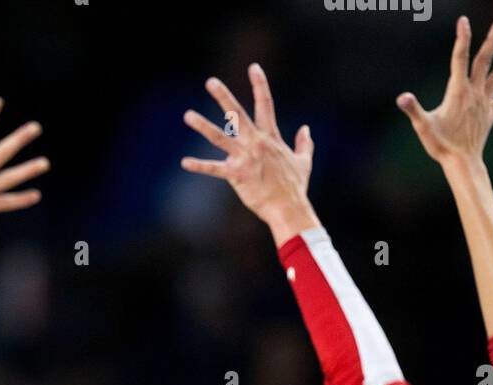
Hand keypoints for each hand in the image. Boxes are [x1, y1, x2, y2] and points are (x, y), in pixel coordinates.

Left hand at [182, 65, 316, 240]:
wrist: (289, 208)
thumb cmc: (295, 187)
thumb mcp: (304, 162)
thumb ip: (305, 144)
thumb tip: (307, 129)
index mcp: (271, 138)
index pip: (265, 105)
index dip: (260, 85)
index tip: (253, 68)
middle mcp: (256, 143)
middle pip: (237, 115)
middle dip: (223, 97)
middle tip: (210, 81)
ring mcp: (245, 158)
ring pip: (220, 137)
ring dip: (203, 126)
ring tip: (188, 115)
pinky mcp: (236, 175)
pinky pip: (214, 169)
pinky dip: (199, 166)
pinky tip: (185, 162)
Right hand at [397, 17, 492, 168]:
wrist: (462, 162)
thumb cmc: (440, 144)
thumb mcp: (423, 126)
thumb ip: (413, 109)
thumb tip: (402, 97)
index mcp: (458, 90)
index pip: (460, 58)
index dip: (462, 38)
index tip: (464, 21)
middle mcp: (474, 93)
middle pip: (484, 61)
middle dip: (492, 42)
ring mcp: (484, 103)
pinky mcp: (489, 115)